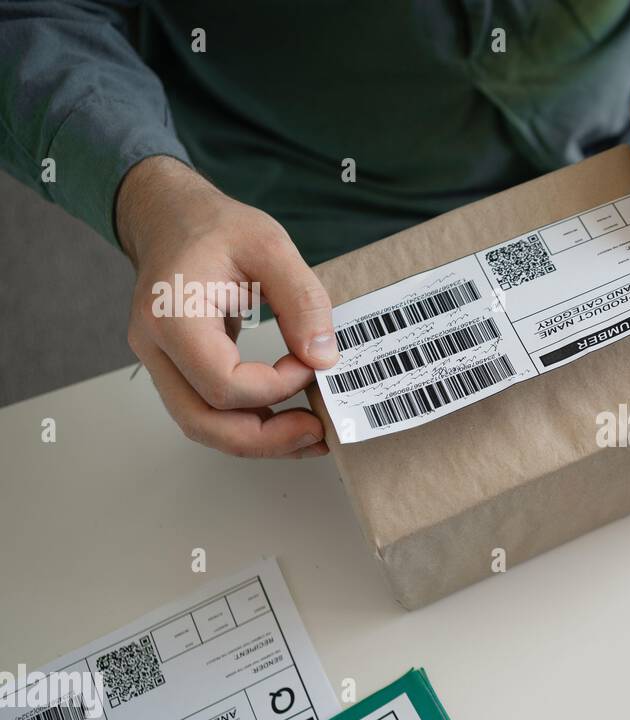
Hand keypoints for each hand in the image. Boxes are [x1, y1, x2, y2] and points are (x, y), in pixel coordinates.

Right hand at [117, 156, 337, 457]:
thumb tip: (323, 358)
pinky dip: (249, 425)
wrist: (172, 217)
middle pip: (201, 421)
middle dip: (264, 438)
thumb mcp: (269, 245)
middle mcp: (154, 346)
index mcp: (171, 314)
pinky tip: (288, 421)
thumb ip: (302, 300)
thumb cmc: (215, 226)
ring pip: (201, 426)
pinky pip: (208, 412)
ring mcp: (160, 362)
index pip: (221, 382)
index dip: (275, 386)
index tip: (311, 364)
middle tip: (317, 431)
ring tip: (309, 434)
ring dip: (258, 440)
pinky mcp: (177, 369)